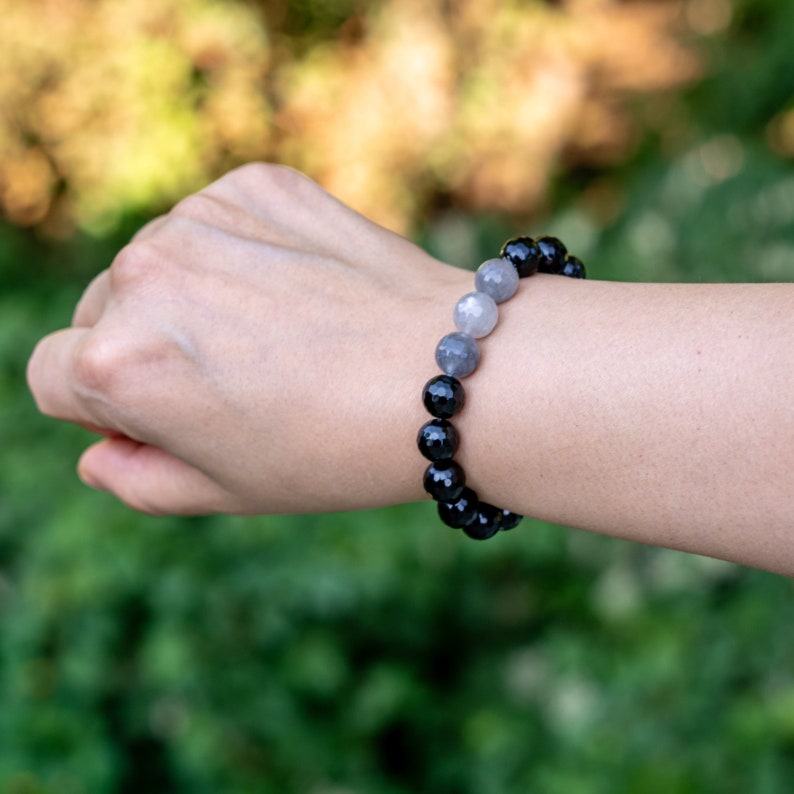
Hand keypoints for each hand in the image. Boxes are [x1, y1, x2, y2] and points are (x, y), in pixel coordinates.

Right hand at [27, 164, 468, 514]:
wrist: (452, 371)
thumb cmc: (338, 448)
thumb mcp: (226, 492)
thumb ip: (136, 480)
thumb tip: (98, 455)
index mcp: (118, 364)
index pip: (52, 377)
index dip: (104, 407)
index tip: (167, 413)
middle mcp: (143, 277)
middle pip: (100, 315)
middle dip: (146, 349)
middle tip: (239, 381)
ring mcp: (200, 218)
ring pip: (156, 264)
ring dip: (193, 297)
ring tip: (280, 335)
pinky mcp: (256, 184)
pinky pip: (216, 221)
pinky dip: (242, 253)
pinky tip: (301, 290)